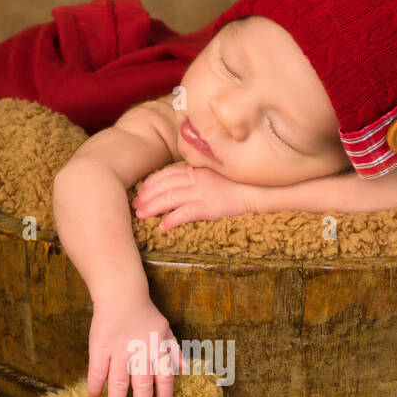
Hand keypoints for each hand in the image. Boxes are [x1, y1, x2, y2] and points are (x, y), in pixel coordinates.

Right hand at [88, 291, 182, 396]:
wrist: (121, 294)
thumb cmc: (145, 312)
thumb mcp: (166, 329)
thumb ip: (174, 350)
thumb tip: (185, 369)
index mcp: (158, 350)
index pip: (165, 379)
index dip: (164, 396)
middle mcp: (140, 353)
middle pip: (143, 386)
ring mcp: (119, 352)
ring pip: (119, 383)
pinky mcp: (100, 348)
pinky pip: (97, 372)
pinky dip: (96, 387)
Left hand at [132, 163, 254, 229]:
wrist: (261, 190)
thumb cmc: (240, 184)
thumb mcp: (216, 175)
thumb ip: (199, 177)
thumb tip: (183, 185)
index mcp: (198, 169)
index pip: (167, 173)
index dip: (151, 183)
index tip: (140, 192)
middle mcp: (198, 178)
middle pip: (165, 185)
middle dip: (147, 196)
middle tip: (134, 206)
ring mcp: (204, 192)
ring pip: (171, 197)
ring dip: (153, 207)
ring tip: (141, 215)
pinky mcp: (212, 206)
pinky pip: (187, 212)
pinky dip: (173, 219)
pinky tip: (163, 227)